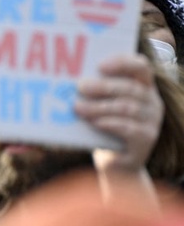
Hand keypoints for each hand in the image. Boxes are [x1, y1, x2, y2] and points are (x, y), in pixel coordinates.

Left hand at [75, 54, 162, 173]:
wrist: (114, 162)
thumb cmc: (103, 125)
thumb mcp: (101, 104)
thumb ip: (95, 90)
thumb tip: (72, 79)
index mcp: (143, 86)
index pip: (141, 66)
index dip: (122, 63)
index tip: (100, 66)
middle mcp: (153, 102)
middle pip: (130, 88)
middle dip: (103, 86)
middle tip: (80, 87)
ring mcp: (153, 122)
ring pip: (127, 108)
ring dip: (99, 106)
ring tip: (78, 107)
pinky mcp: (147, 140)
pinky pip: (129, 129)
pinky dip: (110, 124)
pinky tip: (95, 123)